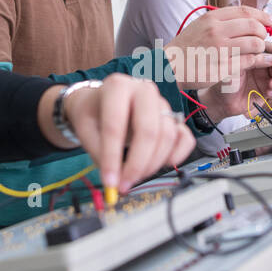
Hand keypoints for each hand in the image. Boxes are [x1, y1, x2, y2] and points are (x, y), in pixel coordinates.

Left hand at [59, 74, 195, 192]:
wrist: (103, 102)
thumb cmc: (94, 114)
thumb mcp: (86, 130)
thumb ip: (99, 154)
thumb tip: (114, 180)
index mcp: (117, 86)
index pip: (115, 125)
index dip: (112, 157)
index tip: (109, 181)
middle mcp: (144, 90)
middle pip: (148, 131)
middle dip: (137, 163)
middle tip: (125, 183)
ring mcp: (162, 103)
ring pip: (167, 137)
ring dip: (152, 164)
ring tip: (134, 176)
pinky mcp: (173, 117)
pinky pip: (185, 137)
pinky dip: (178, 155)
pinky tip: (164, 165)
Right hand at [166, 5, 271, 90]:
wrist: (169, 66)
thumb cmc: (186, 47)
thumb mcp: (200, 25)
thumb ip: (222, 21)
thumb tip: (247, 19)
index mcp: (212, 18)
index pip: (245, 12)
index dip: (262, 16)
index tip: (270, 21)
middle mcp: (216, 31)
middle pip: (253, 27)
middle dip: (264, 33)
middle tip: (264, 39)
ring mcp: (219, 50)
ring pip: (255, 44)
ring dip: (263, 48)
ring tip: (262, 52)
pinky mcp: (222, 67)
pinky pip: (249, 61)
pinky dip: (259, 61)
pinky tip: (261, 61)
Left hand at [198, 54, 271, 120]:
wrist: (221, 102)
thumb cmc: (223, 83)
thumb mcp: (235, 68)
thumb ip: (251, 61)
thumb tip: (270, 57)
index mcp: (253, 55)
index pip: (271, 50)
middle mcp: (261, 65)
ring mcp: (264, 78)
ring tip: (271, 86)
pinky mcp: (266, 90)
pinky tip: (269, 92)